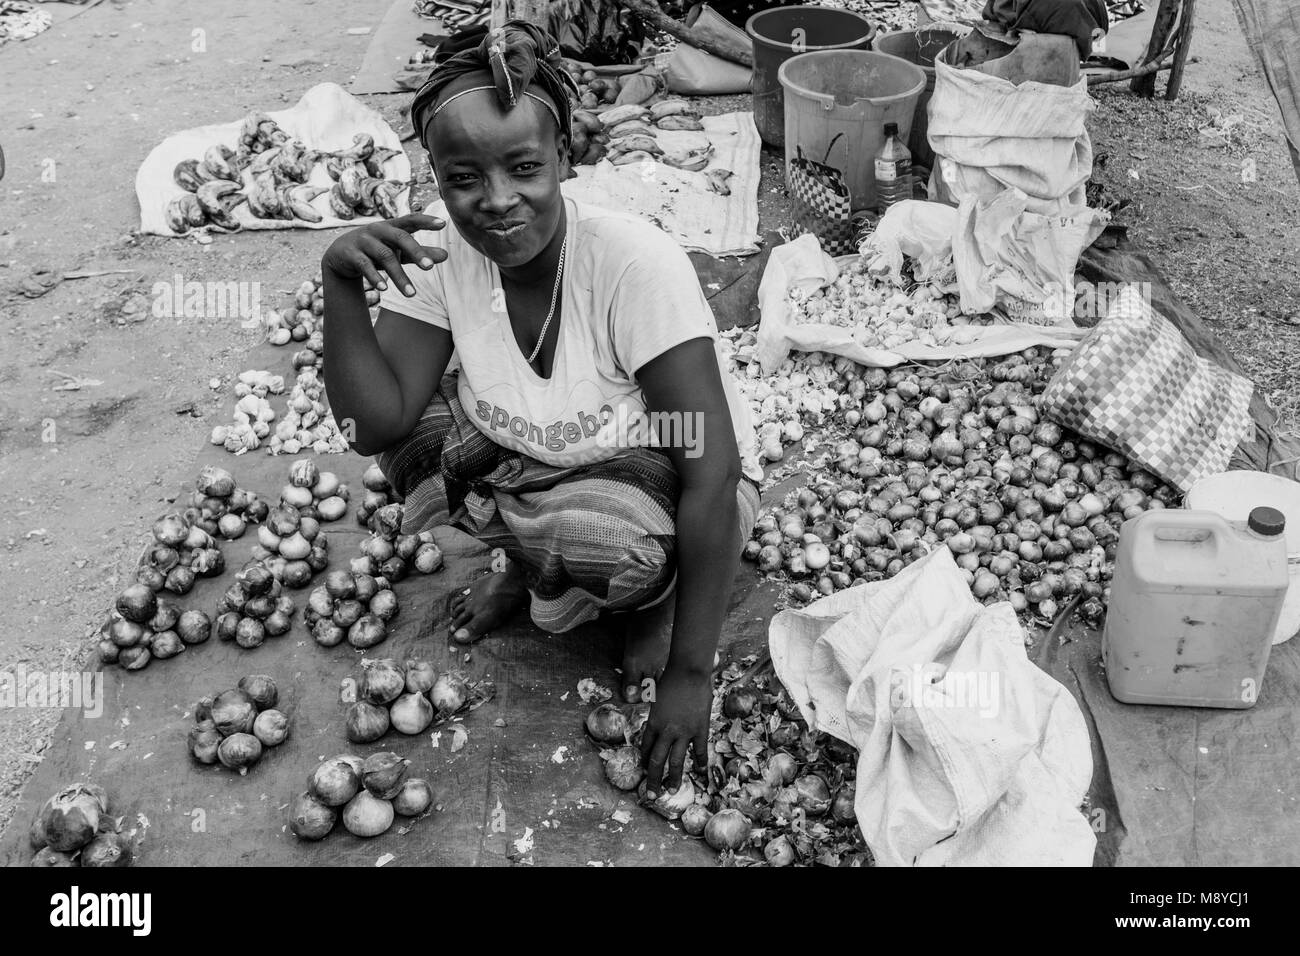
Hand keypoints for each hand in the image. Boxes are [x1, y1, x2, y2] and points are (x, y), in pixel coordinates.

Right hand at [322, 213, 447, 297]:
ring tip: (412, 294)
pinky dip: (374, 277)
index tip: (443, 223)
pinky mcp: (351, 254)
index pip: (411, 220)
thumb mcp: (398, 251)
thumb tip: (445, 255)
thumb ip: (420, 253)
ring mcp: (363, 240)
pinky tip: (384, 289)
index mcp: (392, 227)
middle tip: (430, 268)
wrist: (341, 255)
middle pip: (400, 237)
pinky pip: (364, 265)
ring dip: (399, 276)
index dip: (426, 220)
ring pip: (384, 256)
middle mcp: (378, 230)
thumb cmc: (376, 250)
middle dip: (416, 251)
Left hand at [640, 665, 711, 797]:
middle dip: (653, 780)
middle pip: (657, 761)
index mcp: (653, 723)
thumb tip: (659, 724)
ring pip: (676, 761)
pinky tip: (700, 772)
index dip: (644, 761)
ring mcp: (684, 732)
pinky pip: (699, 750)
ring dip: (673, 778)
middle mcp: (666, 731)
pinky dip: (700, 762)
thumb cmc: (671, 679)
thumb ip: (658, 715)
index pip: (645, 748)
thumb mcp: (657, 699)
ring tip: (672, 791)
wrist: (688, 671)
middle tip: (651, 795)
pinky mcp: (700, 729)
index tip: (644, 770)